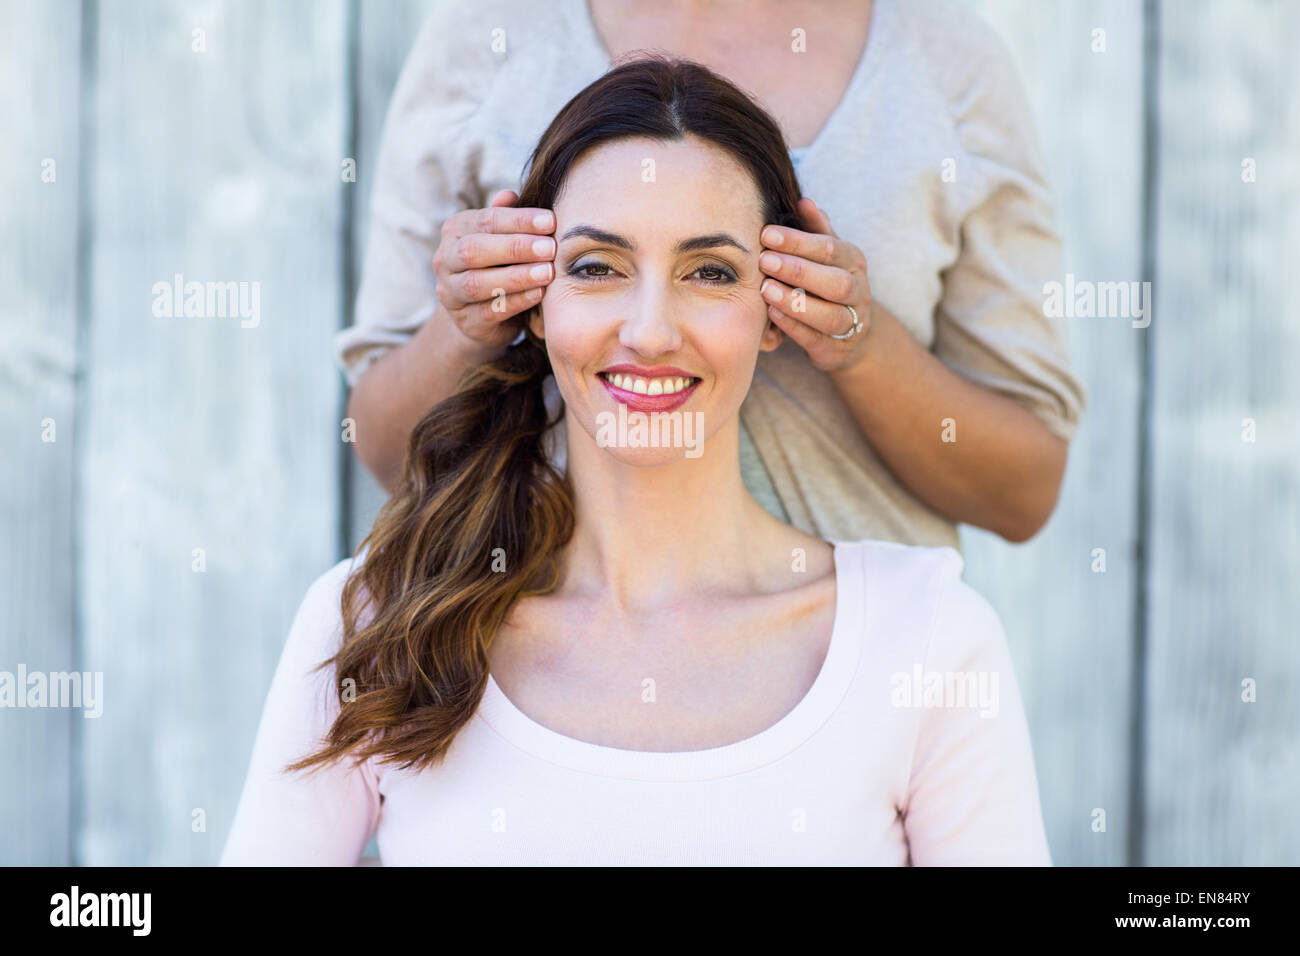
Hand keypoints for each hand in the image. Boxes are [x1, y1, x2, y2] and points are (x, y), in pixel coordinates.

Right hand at [432, 189, 555, 349]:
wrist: (482, 314)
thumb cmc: (499, 265)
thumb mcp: (502, 238)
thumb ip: (506, 218)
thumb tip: (510, 195)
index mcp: (455, 231)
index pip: (485, 221)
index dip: (518, 220)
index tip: (550, 221)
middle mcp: (445, 260)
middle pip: (474, 250)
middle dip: (515, 248)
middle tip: (550, 247)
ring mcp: (451, 293)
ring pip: (477, 283)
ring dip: (516, 277)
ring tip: (548, 272)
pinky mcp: (465, 322)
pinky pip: (489, 312)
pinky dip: (516, 302)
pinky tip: (539, 294)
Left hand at [758, 197, 872, 372]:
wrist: (849, 333)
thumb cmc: (827, 284)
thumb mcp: (827, 256)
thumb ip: (817, 230)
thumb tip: (804, 201)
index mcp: (854, 262)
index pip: (830, 248)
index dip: (798, 241)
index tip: (766, 234)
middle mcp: (858, 291)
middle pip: (835, 281)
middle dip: (798, 270)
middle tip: (764, 261)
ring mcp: (851, 322)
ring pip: (830, 314)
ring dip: (796, 302)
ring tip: (766, 290)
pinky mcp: (836, 349)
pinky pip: (817, 340)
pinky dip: (794, 328)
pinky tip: (772, 315)